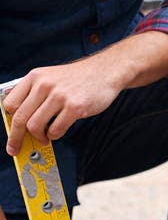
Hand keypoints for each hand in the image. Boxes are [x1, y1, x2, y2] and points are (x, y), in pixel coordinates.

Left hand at [2, 56, 121, 154]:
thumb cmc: (79, 78)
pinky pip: (55, 130)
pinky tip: (58, 130)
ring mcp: (59, 96)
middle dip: (16, 138)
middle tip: (16, 148)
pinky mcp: (74, 107)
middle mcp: (45, 84)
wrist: (105, 71)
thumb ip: (35, 93)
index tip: (11, 131)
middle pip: (20, 118)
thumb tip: (21, 119)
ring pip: (35, 126)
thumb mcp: (51, 77)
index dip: (9, 120)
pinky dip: (54, 136)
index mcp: (36, 76)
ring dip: (38, 137)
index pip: (10, 103)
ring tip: (44, 138)